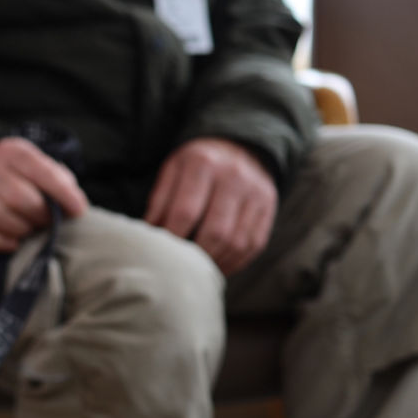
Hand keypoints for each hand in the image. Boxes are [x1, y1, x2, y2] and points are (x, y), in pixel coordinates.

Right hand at [0, 136, 88, 250]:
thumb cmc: (22, 175)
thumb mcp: (41, 167)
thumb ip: (59, 182)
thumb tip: (73, 208)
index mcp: (14, 152)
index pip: (42, 172)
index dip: (63, 195)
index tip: (78, 211)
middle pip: (18, 198)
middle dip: (40, 216)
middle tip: (49, 222)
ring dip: (20, 229)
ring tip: (31, 229)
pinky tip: (13, 243)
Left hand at [145, 138, 277, 274]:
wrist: (239, 145)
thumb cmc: (196, 164)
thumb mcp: (173, 169)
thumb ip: (159, 201)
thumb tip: (149, 236)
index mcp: (203, 164)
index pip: (185, 212)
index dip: (171, 238)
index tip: (160, 254)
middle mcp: (234, 176)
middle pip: (215, 231)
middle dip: (195, 257)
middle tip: (180, 269)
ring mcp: (256, 192)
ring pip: (237, 242)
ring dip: (216, 263)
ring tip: (197, 272)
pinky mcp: (269, 207)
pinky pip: (254, 244)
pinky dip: (235, 262)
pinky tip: (218, 267)